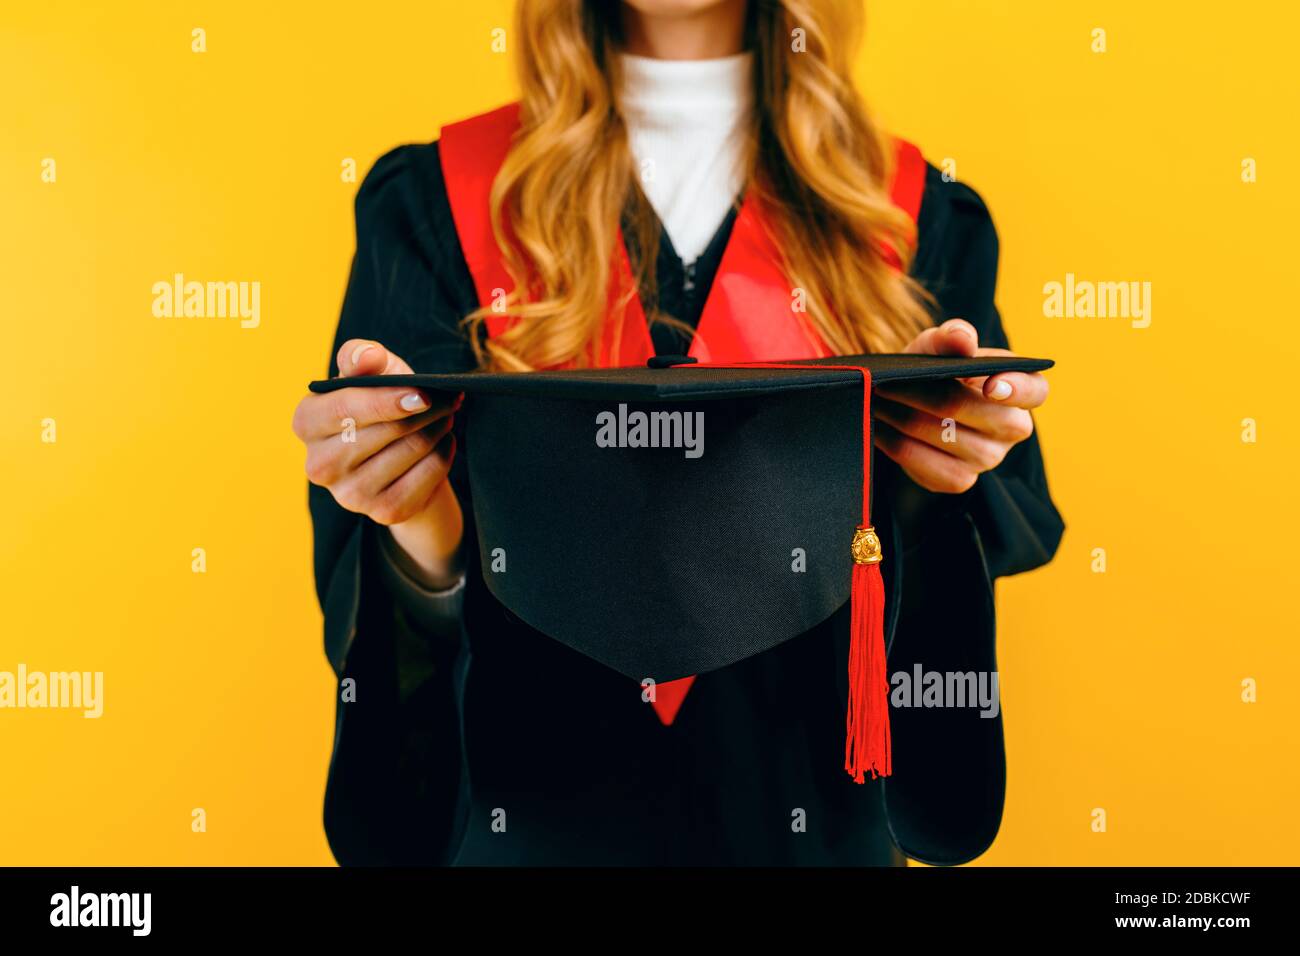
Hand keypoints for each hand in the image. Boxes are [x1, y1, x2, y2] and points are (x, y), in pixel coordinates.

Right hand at [292, 339, 463, 586]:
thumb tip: (368, 357)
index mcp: (306, 423)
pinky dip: (444, 452)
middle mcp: (319, 465)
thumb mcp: (369, 374)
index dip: (387, 400)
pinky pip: (430, 474)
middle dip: (426, 409)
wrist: (394, 460)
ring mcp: (349, 495)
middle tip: (448, 398)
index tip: (423, 393)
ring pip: (413, 449)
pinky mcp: (383, 512)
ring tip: (445, 415)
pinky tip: (443, 441)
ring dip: (439, 426)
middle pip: (388, 430)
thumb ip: (361, 356)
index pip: (346, 408)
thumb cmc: (376, 405)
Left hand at [872, 318, 1047, 494]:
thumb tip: (963, 339)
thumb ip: (950, 336)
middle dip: (928, 396)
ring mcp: (989, 458)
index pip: (1035, 390)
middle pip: (980, 414)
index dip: (1016, 389)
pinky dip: (898, 446)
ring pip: (948, 437)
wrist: (904, 405)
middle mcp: (1012, 427)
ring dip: (905, 418)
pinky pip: (930, 467)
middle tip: (889, 384)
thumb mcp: (936, 347)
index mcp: (1020, 387)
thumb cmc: (932, 371)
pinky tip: (880, 429)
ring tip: (879, 401)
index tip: (990, 384)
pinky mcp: (960, 480)